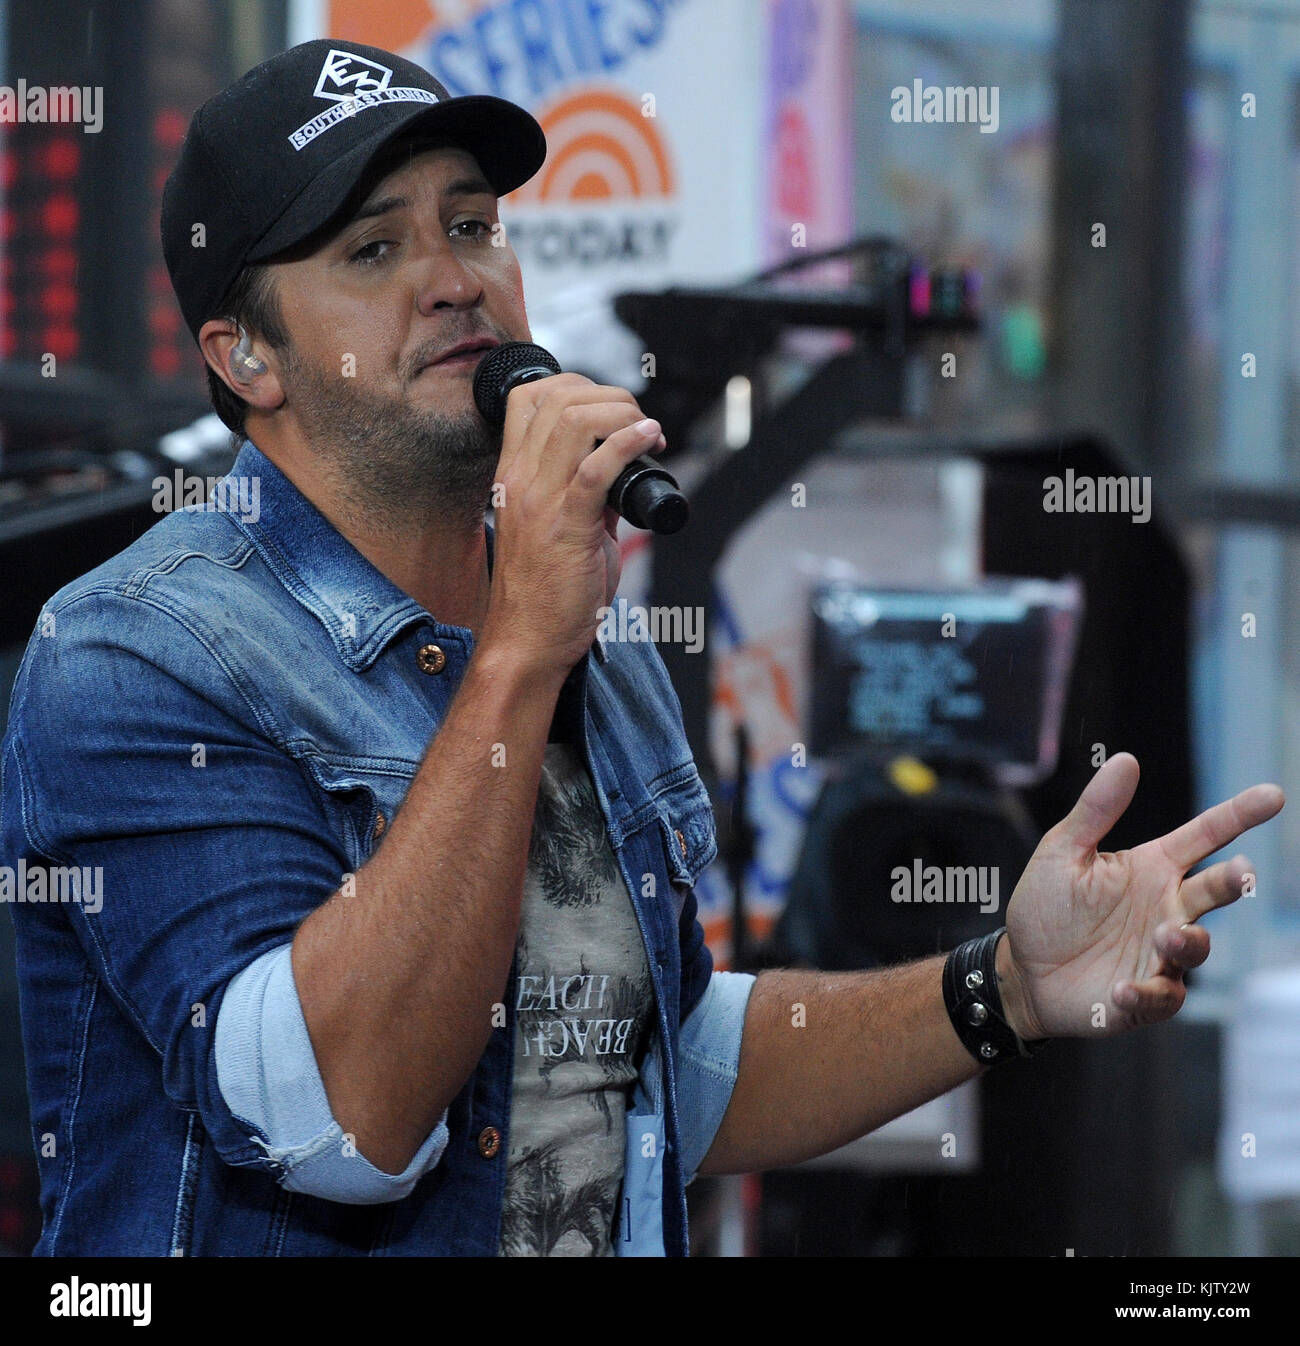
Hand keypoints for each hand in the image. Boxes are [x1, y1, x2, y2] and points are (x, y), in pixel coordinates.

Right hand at [480, 372, 665, 678]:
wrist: (526, 643)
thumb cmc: (542, 595)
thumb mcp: (556, 530)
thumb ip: (584, 495)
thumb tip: (621, 471)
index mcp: (512, 476)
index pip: (529, 397)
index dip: (577, 387)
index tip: (612, 411)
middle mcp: (520, 480)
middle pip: (557, 396)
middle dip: (609, 396)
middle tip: (639, 422)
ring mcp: (541, 501)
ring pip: (576, 420)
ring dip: (622, 414)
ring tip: (648, 433)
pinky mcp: (567, 526)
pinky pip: (598, 467)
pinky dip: (629, 442)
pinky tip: (650, 440)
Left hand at [998, 753, 1283, 1039]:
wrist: (1022, 969)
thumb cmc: (1046, 906)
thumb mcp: (1062, 851)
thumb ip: (1096, 811)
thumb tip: (1126, 759)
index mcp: (1152, 868)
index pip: (1204, 837)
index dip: (1238, 815)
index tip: (1272, 795)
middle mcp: (1166, 908)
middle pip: (1215, 890)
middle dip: (1232, 881)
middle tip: (1240, 872)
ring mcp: (1161, 953)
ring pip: (1196, 946)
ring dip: (1186, 940)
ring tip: (1164, 934)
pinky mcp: (1146, 995)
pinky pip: (1162, 995)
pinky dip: (1147, 993)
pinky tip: (1122, 989)